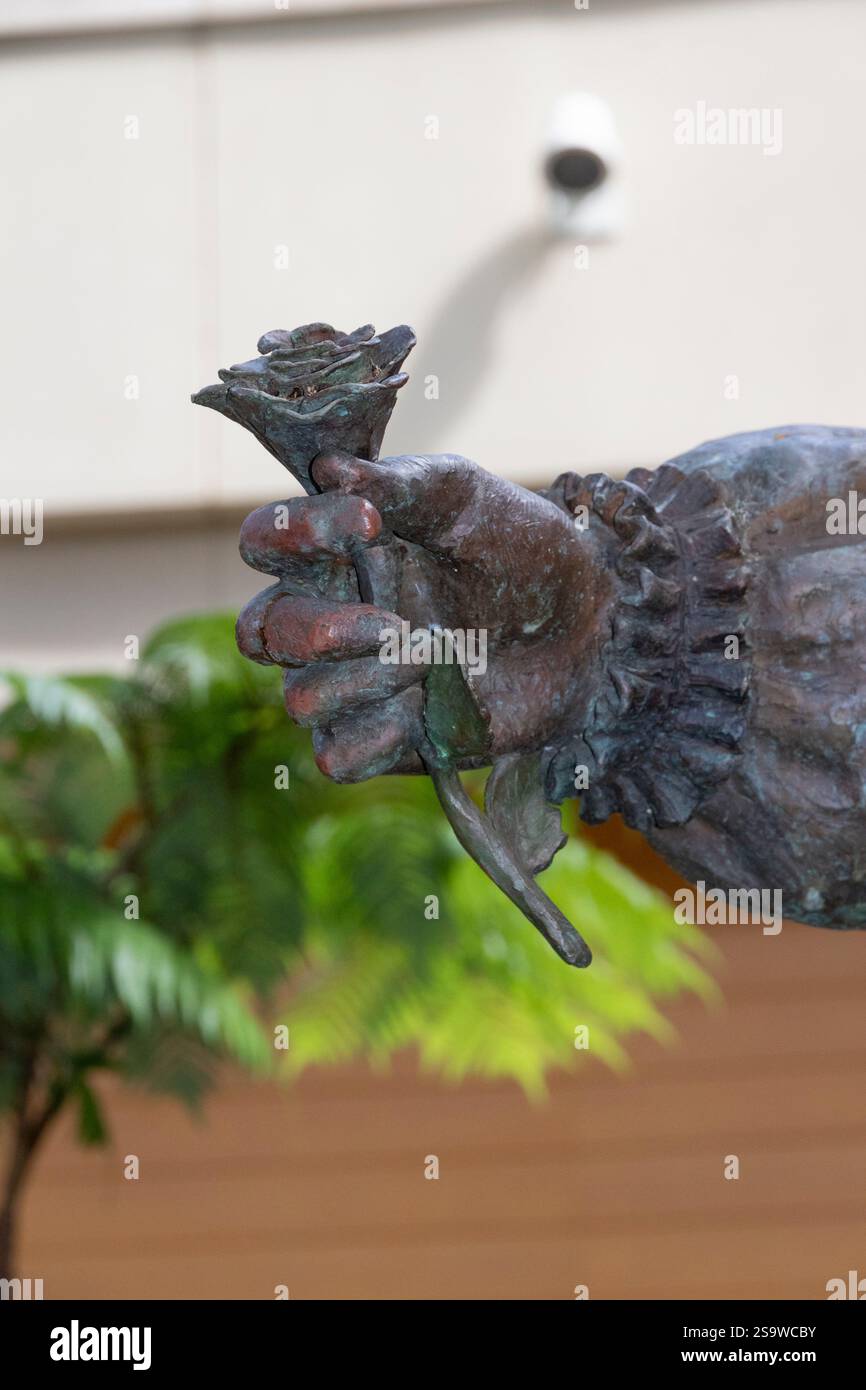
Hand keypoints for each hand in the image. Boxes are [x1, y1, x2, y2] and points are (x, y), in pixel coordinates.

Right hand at [236, 452, 608, 782]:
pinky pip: (336, 757)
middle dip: (320, 631)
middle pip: (263, 633)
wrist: (593, 628)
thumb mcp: (468, 499)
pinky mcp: (385, 741)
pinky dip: (375, 737)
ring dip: (365, 682)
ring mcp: (355, 684)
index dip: (291, 534)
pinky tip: (421, 711)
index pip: (265, 542)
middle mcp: (333, 617)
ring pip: (300, 699)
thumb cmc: (526, 551)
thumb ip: (401, 483)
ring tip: (430, 661)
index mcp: (339, 552)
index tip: (368, 522)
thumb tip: (329, 468)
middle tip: (396, 622)